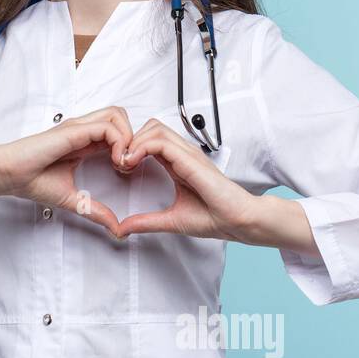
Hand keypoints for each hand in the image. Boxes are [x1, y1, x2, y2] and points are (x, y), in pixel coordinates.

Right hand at [0, 107, 135, 239]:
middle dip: (133, 137)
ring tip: (122, 161)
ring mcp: (78, 128)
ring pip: (117, 115)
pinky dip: (119, 141)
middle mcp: (83, 131)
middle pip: (120, 116)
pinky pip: (108, 126)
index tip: (126, 170)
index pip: (116, 131)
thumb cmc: (32, 181)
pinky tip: (115, 161)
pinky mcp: (74, 130)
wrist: (10, 175)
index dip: (129, 146)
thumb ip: (95, 211)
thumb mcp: (73, 199)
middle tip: (128, 162)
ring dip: (128, 137)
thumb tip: (115, 229)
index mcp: (83, 143)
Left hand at [114, 118, 258, 241]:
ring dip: (134, 141)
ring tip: (124, 162)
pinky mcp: (190, 159)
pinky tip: (132, 162)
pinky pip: (161, 142)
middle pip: (151, 128)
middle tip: (120, 162)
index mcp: (178, 164)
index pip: (151, 140)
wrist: (238, 221)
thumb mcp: (170, 220)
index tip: (120, 168)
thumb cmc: (214, 218)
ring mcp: (188, 154)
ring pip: (154, 129)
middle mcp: (183, 155)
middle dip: (130, 140)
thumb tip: (122, 228)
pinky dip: (142, 147)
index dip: (131, 148)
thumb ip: (146, 222)